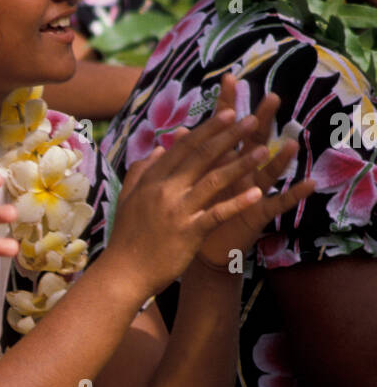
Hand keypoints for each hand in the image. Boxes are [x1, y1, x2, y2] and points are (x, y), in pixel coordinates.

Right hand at [108, 85, 270, 296]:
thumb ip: (142, 171)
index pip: (184, 147)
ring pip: (213, 180)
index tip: (229, 112)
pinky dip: (237, 202)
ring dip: (240, 164)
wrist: (123, 273)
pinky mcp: (189, 233)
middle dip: (228, 135)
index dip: (208, 128)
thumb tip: (157, 149)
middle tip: (251, 119)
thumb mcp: (128, 198)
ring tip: (262, 150)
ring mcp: (177, 211)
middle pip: (201, 156)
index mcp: (152, 179)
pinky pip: (217, 213)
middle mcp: (164, 190)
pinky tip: (257, 193)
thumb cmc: (127, 237)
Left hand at [196, 76, 313, 270]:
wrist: (201, 247)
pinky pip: (278, 203)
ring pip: (268, 171)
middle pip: (252, 142)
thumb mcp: (192, 182)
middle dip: (261, 121)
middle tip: (272, 97)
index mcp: (222, 162)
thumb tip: (177, 132)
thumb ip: (189, 158)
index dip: (225, 105)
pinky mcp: (258, 213)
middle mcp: (241, 172)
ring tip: (293, 142)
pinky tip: (310, 184)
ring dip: (281, 158)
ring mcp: (252, 191)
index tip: (228, 78)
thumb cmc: (198, 211)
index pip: (224, 129)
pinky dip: (294, 195)